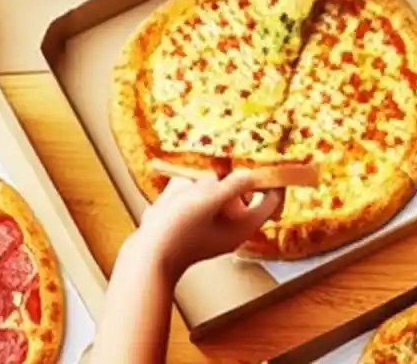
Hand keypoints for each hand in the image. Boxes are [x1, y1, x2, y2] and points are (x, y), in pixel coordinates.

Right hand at [133, 171, 280, 275]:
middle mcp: (229, 226)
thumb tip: (249, 173)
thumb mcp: (208, 201)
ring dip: (202, 186)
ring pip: (215, 192)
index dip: (271, 180)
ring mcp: (208, 224)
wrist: (145, 257)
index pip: (270, 201)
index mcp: (242, 226)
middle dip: (227, 180)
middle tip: (214, 173)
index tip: (266, 158)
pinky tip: (174, 199)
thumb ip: (232, 185)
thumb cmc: (179, 231)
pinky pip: (194, 198)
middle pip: (241, 193)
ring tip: (188, 192)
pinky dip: (186, 193)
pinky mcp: (189, 223)